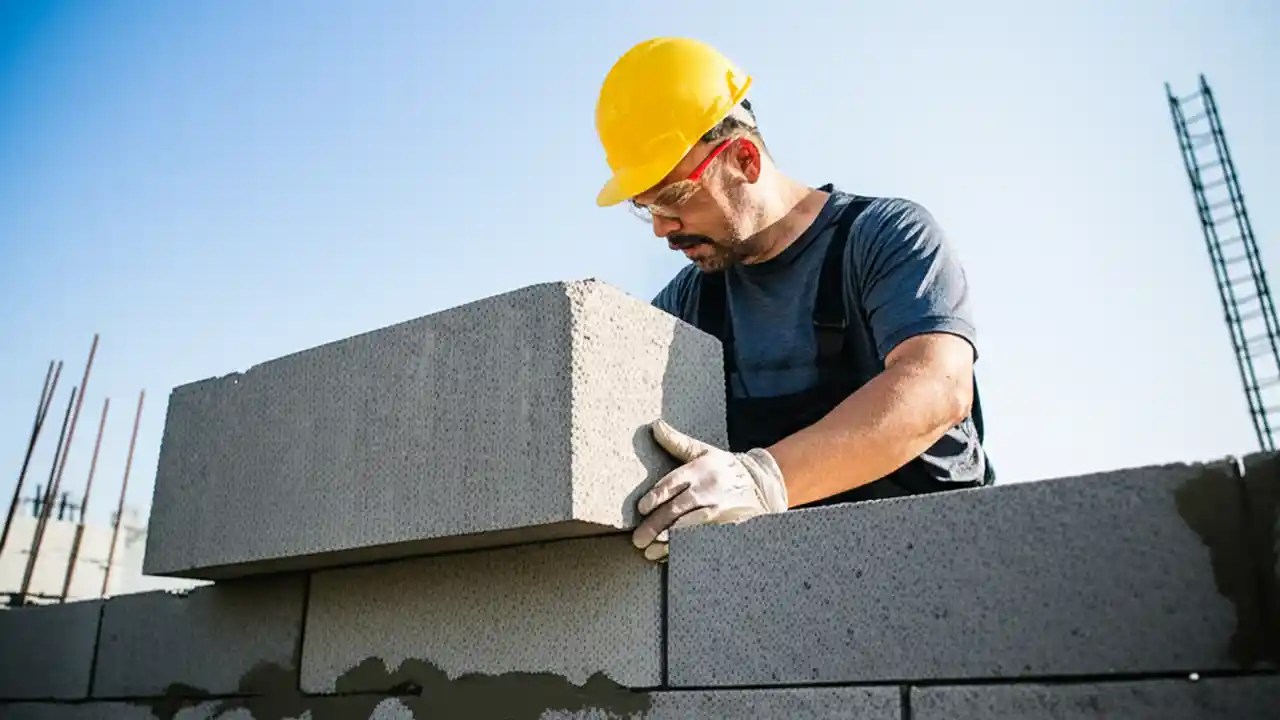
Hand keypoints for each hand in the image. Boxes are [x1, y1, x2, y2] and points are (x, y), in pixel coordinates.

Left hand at [631, 418, 788, 560]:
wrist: (762, 484)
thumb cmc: (724, 467)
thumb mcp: (703, 451)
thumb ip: (677, 442)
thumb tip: (655, 425)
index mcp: (699, 470)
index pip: (673, 484)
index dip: (656, 497)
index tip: (642, 509)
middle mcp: (707, 490)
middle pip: (676, 509)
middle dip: (655, 526)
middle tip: (637, 539)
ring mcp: (716, 510)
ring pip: (688, 528)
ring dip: (667, 541)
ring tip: (649, 551)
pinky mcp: (724, 526)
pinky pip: (700, 539)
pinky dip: (683, 549)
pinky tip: (668, 556)